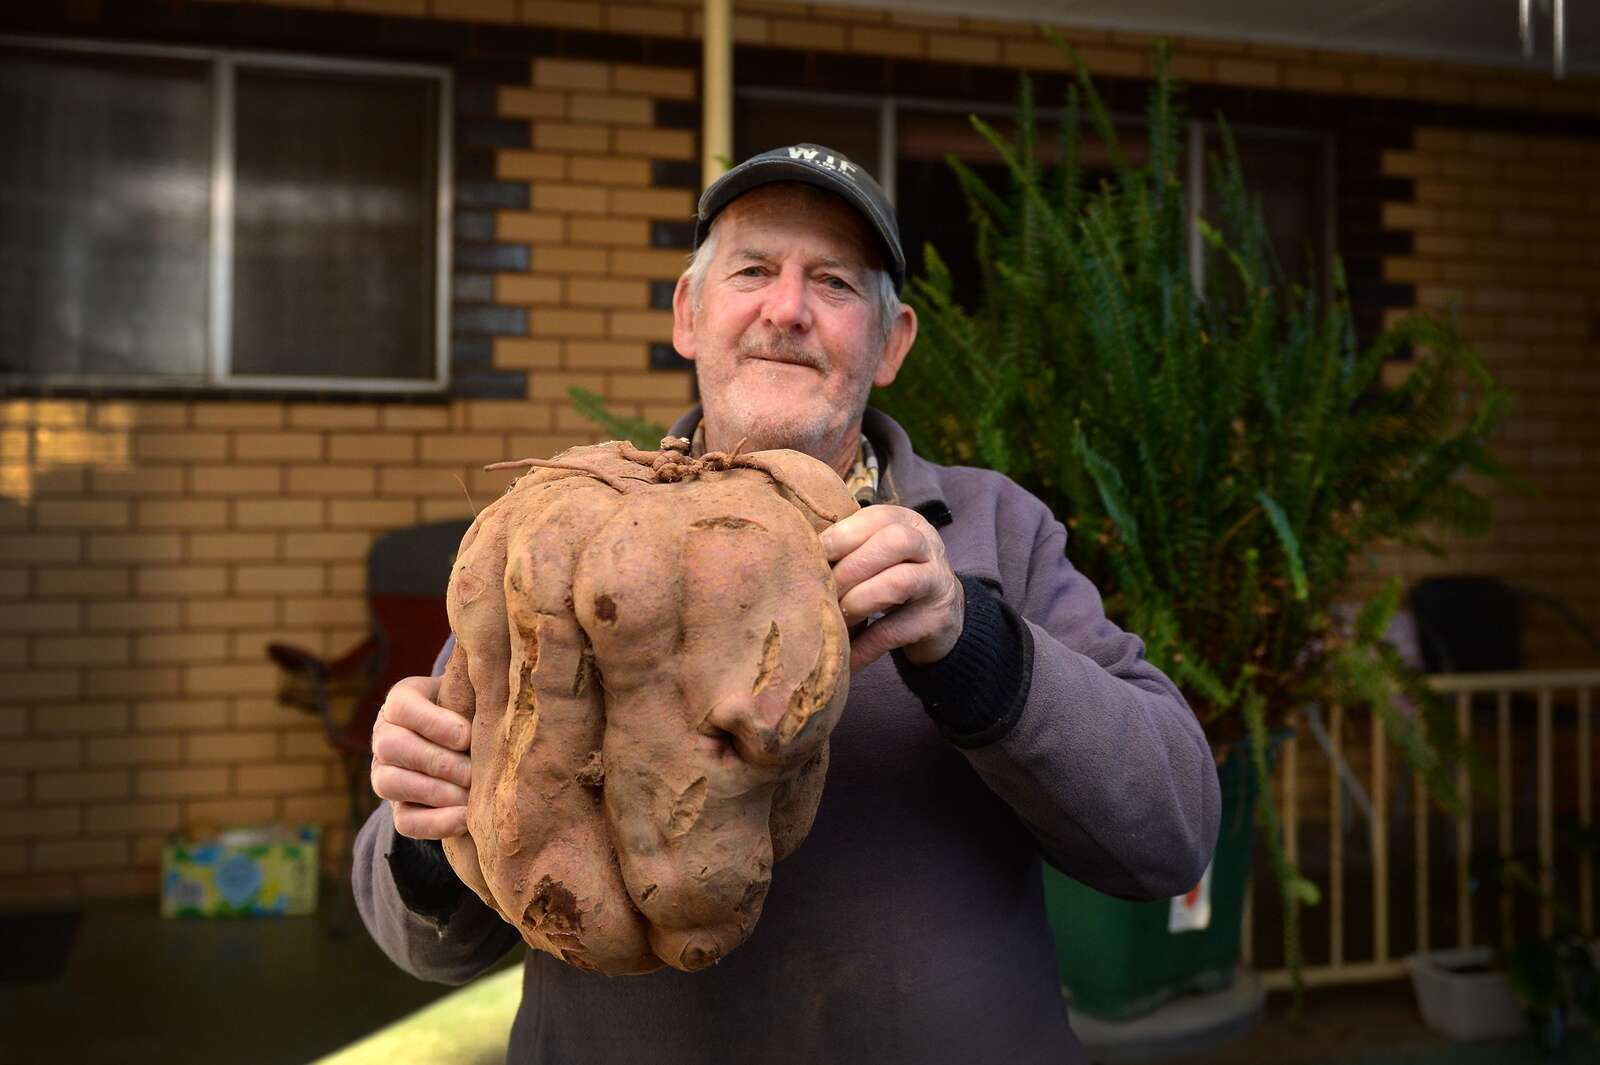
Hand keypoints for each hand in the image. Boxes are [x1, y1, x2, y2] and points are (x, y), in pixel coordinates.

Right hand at [370, 675, 471, 839]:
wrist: (470, 745)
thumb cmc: (473, 712)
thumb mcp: (470, 696)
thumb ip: (474, 696)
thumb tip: (495, 705)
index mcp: (402, 701)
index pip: (400, 706)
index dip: (432, 723)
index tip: (465, 736)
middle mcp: (385, 736)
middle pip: (390, 746)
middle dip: (437, 762)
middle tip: (472, 772)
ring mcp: (385, 774)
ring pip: (389, 783)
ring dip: (434, 792)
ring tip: (469, 795)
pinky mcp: (398, 808)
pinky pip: (405, 822)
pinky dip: (436, 823)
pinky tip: (466, 818)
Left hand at [819, 505, 964, 673]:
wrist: (943, 617)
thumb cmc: (893, 578)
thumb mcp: (878, 554)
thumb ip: (849, 548)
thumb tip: (795, 557)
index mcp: (907, 523)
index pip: (878, 516)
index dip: (842, 534)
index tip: (813, 553)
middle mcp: (928, 546)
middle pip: (895, 542)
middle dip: (851, 567)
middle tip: (823, 590)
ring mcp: (937, 583)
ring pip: (899, 582)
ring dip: (858, 601)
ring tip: (835, 618)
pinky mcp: (937, 620)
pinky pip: (894, 632)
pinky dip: (864, 647)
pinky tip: (845, 658)